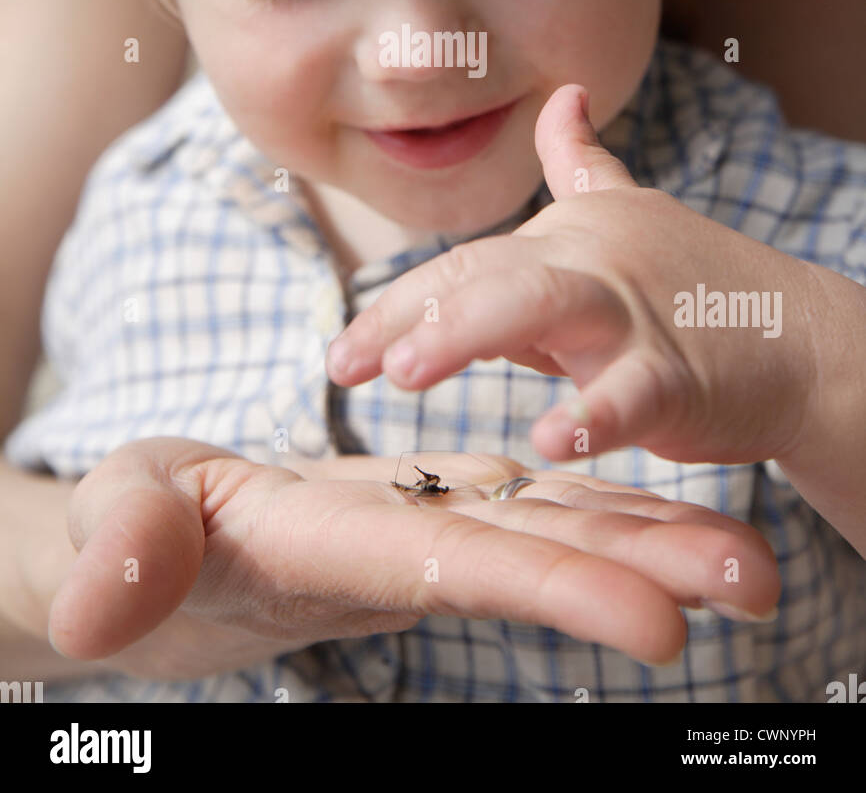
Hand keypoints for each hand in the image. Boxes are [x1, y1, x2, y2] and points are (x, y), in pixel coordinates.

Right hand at [47, 438, 778, 678]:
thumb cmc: (122, 533)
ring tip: (746, 554)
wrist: (158, 543)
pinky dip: (591, 505)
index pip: (450, 568)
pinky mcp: (426, 504)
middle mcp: (398, 551)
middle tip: (755, 579)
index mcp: (326, 551)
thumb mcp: (108, 531)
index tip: (660, 621)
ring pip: (544, 526)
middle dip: (642, 570)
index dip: (551, 589)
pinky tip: (656, 511)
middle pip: (532, 558)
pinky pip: (521, 501)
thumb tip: (107, 596)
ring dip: (646, 538)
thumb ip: (120, 549)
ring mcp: (421, 528)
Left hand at [327, 86, 820, 467]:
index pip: (462, 265)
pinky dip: (591, 411)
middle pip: (484, 274)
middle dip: (409, 313)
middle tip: (346, 363)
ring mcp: (634, 311)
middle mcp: (589, 260)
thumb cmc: (699, 283)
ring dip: (467, 332)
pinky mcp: (680, 371)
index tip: (341, 354)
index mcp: (566, 236)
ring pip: (542, 305)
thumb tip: (559, 97)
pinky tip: (549, 437)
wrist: (803, 337)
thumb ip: (579, 166)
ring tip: (406, 373)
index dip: (396, 305)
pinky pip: (630, 390)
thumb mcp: (629, 214)